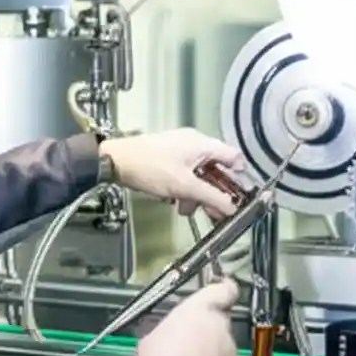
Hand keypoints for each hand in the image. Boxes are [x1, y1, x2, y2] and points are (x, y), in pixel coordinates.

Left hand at [100, 128, 246, 217]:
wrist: (116, 162)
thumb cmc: (148, 166)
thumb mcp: (184, 186)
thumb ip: (211, 197)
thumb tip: (230, 207)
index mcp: (201, 144)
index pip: (233, 157)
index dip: (239, 177)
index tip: (238, 196)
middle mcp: (193, 143)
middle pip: (216, 169)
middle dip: (214, 192)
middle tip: (215, 211)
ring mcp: (180, 149)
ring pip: (199, 174)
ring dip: (197, 194)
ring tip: (189, 209)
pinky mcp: (168, 157)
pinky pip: (185, 174)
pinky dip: (184, 189)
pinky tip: (177, 202)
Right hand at [135, 278, 239, 355]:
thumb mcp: (150, 337)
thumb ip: (166, 327)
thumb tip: (165, 331)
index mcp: (200, 308)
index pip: (223, 289)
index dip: (223, 288)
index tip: (220, 288)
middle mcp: (219, 324)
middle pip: (218, 319)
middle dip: (207, 327)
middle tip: (187, 338)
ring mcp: (229, 348)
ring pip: (221, 343)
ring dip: (210, 348)